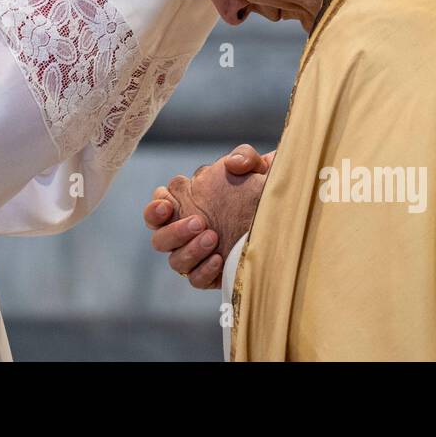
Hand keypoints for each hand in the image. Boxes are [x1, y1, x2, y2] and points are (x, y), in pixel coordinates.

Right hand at [143, 144, 272, 288]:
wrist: (280, 218)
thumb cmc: (257, 189)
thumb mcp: (255, 168)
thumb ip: (244, 156)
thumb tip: (233, 164)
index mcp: (183, 206)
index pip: (155, 211)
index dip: (155, 210)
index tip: (168, 206)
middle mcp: (183, 233)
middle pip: (159, 239)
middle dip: (175, 231)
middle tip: (199, 222)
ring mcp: (195, 256)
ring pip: (176, 262)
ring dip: (190, 250)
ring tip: (212, 238)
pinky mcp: (209, 276)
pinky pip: (196, 279)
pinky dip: (204, 270)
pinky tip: (219, 258)